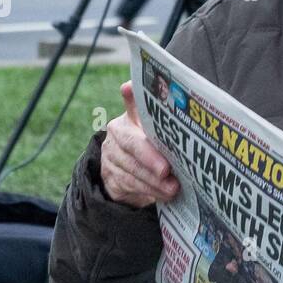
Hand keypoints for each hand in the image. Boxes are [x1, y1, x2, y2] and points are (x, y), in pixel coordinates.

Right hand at [99, 82, 178, 206]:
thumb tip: (170, 110)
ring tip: (172, 188)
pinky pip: (129, 185)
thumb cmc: (151, 146)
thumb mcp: (156, 133)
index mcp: (129, 119)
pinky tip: (163, 194)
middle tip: (166, 170)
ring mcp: (111, 157)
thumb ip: (162, 122)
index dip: (131, 99)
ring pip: (131, 169)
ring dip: (153, 181)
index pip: (131, 107)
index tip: (128, 88)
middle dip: (149, 159)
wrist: (128, 171)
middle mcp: (116, 135)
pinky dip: (148, 191)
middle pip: (131, 145)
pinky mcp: (111, 178)